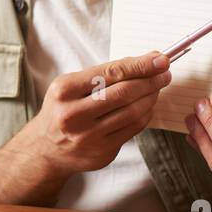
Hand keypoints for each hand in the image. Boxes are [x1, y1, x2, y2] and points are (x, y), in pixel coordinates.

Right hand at [0, 51, 172, 203]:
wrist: (46, 149)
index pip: (110, 73)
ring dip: (151, 96)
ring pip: (132, 112)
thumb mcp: (70, 86)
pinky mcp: (102, 152)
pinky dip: (145, 114)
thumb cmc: (62, 109)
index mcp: (64, 91)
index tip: (160, 59)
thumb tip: (144, 61)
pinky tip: (147, 105)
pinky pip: (133, 128)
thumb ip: (103, 74)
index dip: (139, 65)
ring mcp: (88, 136)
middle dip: (150, 80)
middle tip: (164, 73)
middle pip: (124, 93)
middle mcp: (74, 114)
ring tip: (157, 87)